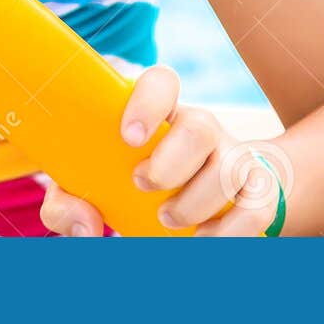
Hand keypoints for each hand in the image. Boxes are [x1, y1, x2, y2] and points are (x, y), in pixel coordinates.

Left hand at [38, 65, 283, 236]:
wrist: (191, 207)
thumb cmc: (128, 189)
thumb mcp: (88, 192)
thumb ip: (66, 205)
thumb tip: (86, 225)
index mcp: (157, 115)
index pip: (162, 82)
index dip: (148, 101)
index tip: (128, 137)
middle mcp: (198, 128)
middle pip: (201, 125)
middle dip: (171, 162)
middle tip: (142, 186)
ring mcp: (232, 157)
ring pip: (230, 167)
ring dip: (195, 202)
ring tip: (166, 221)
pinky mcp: (257, 192)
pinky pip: (258, 209)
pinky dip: (230, 233)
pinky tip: (202, 241)